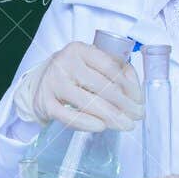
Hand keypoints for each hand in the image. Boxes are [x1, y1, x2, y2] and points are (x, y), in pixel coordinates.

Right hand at [12, 42, 141, 131]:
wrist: (39, 83)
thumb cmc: (72, 73)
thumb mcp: (90, 63)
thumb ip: (114, 70)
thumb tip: (135, 93)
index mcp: (79, 50)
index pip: (110, 66)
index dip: (129, 85)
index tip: (139, 99)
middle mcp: (65, 63)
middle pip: (101, 85)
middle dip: (124, 104)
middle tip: (137, 115)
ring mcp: (54, 83)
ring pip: (88, 102)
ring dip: (111, 116)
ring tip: (125, 125)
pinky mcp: (46, 103)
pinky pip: (69, 116)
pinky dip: (87, 123)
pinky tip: (101, 127)